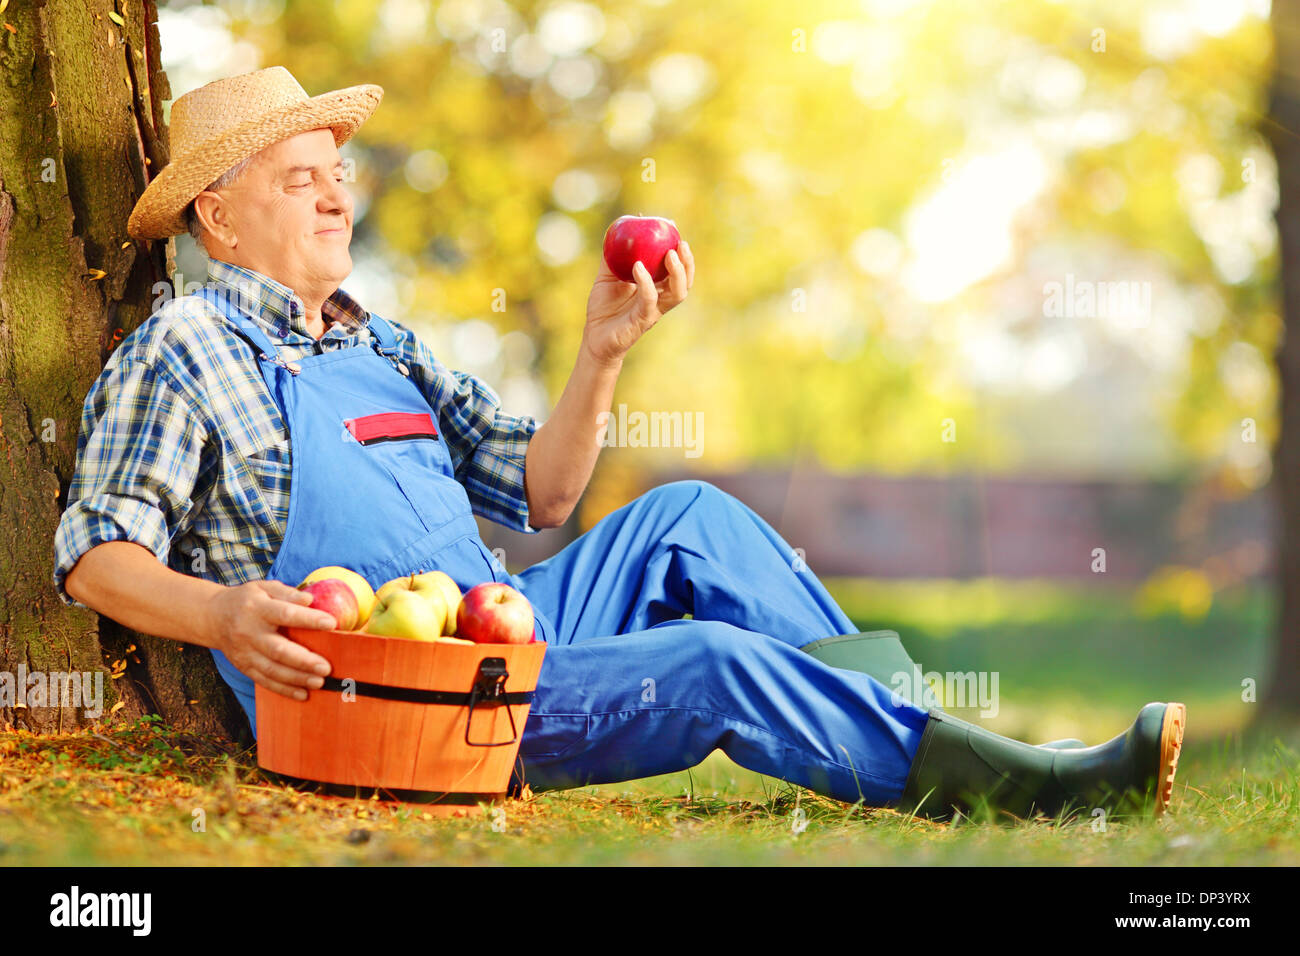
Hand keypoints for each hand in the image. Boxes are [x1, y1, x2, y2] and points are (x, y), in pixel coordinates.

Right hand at [205, 580, 336, 700]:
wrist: (213, 617)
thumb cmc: (247, 601)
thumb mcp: (263, 587)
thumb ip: (287, 593)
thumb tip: (310, 600)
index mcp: (257, 609)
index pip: (285, 614)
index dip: (308, 619)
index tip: (331, 623)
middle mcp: (249, 632)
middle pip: (278, 649)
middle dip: (303, 660)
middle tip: (326, 667)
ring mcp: (245, 652)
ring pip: (272, 670)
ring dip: (297, 679)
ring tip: (319, 682)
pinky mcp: (243, 666)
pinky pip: (264, 681)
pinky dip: (283, 690)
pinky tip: (302, 694)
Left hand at [583, 240, 693, 366]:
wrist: (594, 337)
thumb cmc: (603, 307)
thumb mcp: (607, 277)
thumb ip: (613, 257)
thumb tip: (616, 232)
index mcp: (656, 289)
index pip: (676, 270)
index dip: (679, 251)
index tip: (673, 228)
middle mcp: (660, 301)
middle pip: (685, 282)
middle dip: (687, 262)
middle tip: (680, 243)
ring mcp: (653, 311)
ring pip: (677, 293)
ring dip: (677, 273)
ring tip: (670, 254)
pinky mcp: (641, 321)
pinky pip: (649, 300)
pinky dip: (646, 282)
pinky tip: (638, 267)